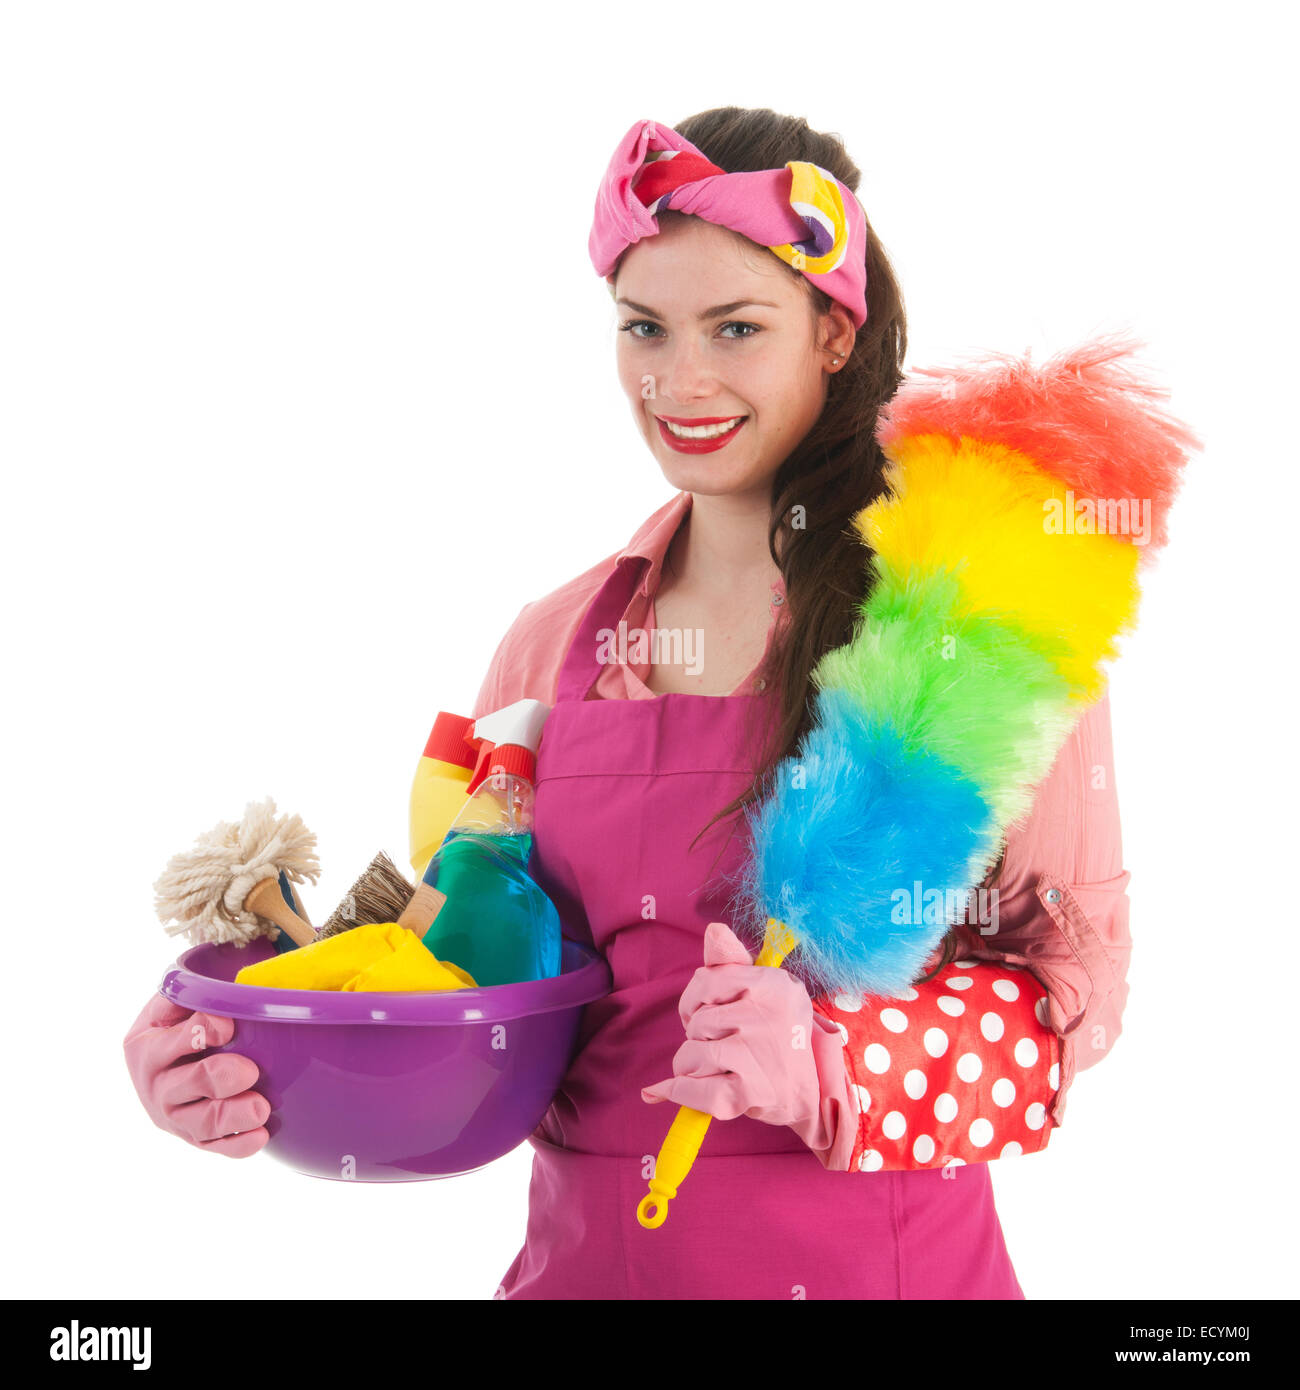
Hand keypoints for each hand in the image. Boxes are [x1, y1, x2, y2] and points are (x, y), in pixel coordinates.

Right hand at [123, 994, 269, 1157]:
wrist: (161, 1061)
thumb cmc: (175, 1022)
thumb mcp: (170, 1002)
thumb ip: (188, 993)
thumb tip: (219, 993)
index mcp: (147, 1046)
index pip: (176, 1039)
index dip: (203, 1032)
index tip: (229, 1025)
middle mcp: (157, 1085)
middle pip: (190, 1084)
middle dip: (221, 1077)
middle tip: (251, 1070)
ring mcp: (174, 1116)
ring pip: (202, 1123)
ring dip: (234, 1115)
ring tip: (262, 1107)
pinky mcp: (193, 1137)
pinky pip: (216, 1147)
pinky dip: (239, 1145)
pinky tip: (261, 1136)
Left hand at [641, 921, 836, 1142]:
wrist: (809, 1094)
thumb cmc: (777, 1037)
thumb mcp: (763, 992)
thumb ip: (732, 962)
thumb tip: (713, 930)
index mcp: (774, 984)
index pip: (705, 979)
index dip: (694, 1000)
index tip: (704, 1013)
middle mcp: (770, 1016)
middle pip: (697, 1019)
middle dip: (696, 1035)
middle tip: (718, 1044)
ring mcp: (762, 1055)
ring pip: (692, 1053)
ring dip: (689, 1065)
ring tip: (712, 1068)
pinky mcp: (752, 1092)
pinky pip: (696, 1090)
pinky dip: (680, 1092)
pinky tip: (676, 1089)